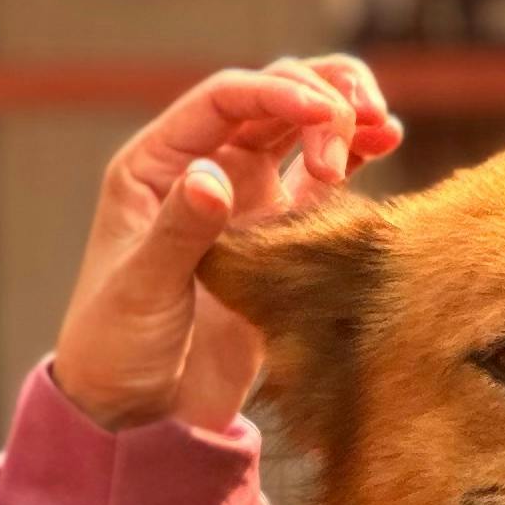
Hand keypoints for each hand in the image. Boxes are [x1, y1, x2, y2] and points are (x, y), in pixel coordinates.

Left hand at [51, 57, 400, 433]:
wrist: (139, 413)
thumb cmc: (116, 348)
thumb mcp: (142, 289)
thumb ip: (179, 232)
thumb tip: (212, 179)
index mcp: (157, 164)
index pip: (225, 99)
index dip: (279, 91)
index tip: (326, 112)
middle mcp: (203, 166)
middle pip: (274, 95)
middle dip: (323, 97)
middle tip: (361, 125)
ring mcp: (244, 197)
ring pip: (303, 125)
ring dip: (345, 115)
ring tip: (383, 131)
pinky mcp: (278, 232)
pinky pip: (322, 176)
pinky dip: (355, 152)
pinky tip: (387, 140)